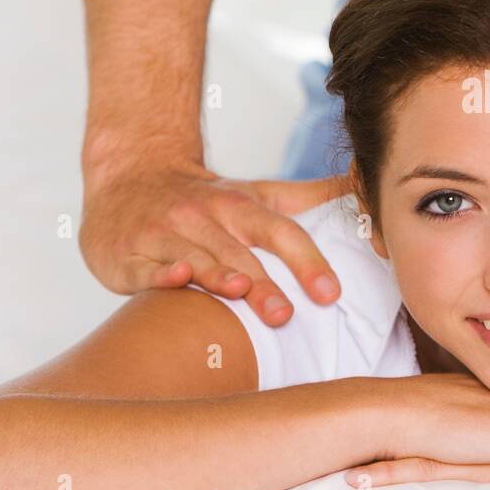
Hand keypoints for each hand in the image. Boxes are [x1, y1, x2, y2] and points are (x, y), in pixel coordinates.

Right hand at [80, 154, 353, 325]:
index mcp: (239, 207)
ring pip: (194, 259)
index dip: (306, 261)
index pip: (280, 234)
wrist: (130, 174)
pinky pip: (144, 267)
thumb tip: (361, 187)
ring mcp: (164, 235)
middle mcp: (203, 218)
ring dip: (217, 276)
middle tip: (286, 315)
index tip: (330, 292)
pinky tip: (174, 278)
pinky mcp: (128, 255)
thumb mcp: (257, 192)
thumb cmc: (205, 196)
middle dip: (263, 284)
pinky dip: (159, 273)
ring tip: (239, 293)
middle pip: (240, 254)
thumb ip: (309, 199)